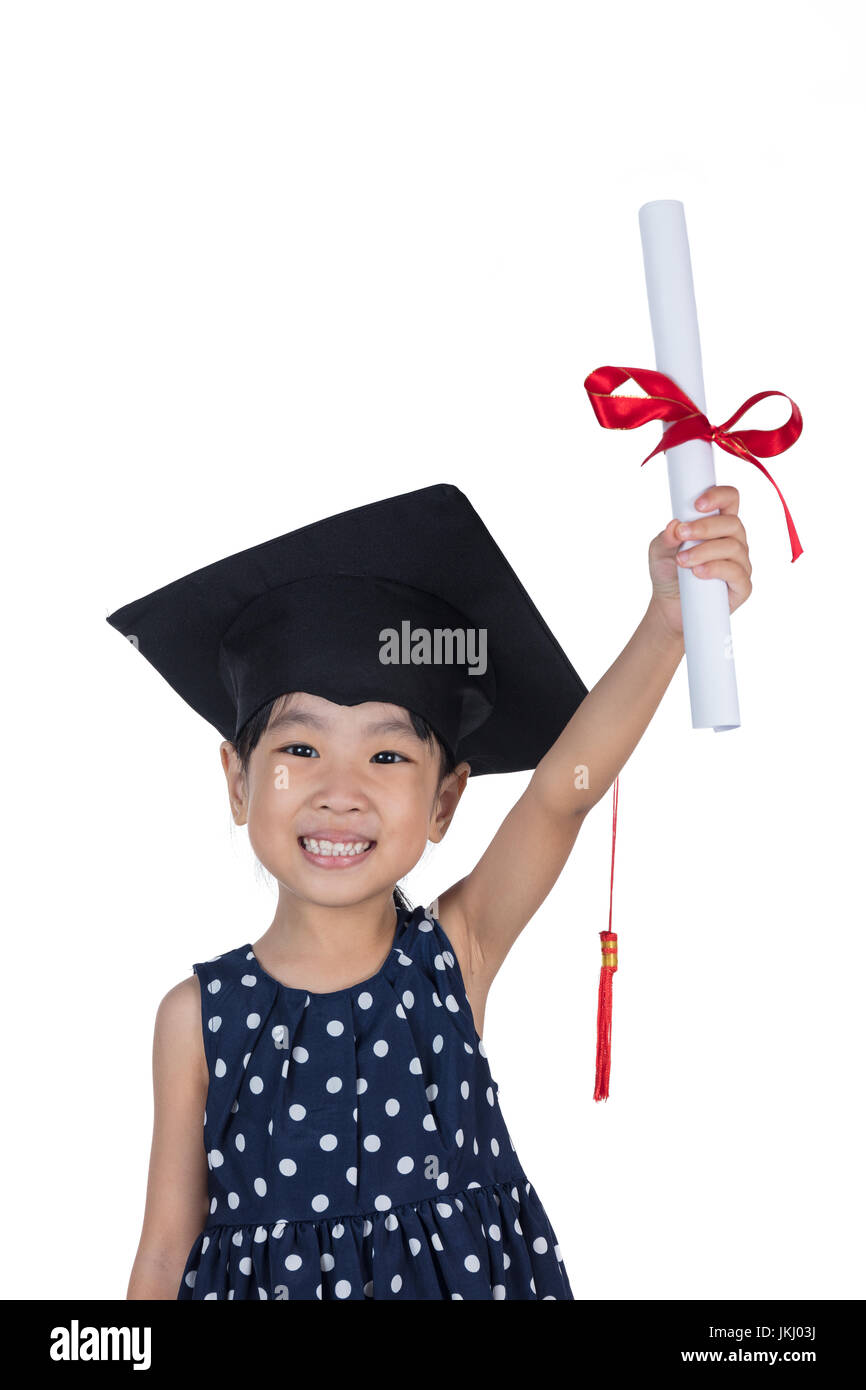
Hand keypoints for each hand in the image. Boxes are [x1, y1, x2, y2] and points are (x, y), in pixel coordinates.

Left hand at [648, 484, 752, 639]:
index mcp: (718, 525)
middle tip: (682, 535)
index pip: (729, 500)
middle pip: (732, 522)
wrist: (669, 605)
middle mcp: (734, 541)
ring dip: (704, 551)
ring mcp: (740, 563)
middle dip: (705, 527)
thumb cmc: (669, 571)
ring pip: (733, 547)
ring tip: (682, 560)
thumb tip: (674, 525)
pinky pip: (736, 572)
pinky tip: (698, 572)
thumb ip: (665, 538)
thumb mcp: (658, 552)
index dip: (718, 495)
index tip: (697, 504)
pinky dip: (716, 569)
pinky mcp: (742, 586)